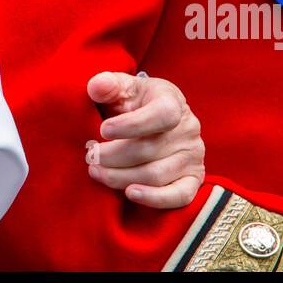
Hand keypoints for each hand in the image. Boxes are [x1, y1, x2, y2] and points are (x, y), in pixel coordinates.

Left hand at [84, 71, 204, 208]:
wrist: (152, 119)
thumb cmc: (133, 102)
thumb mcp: (121, 87)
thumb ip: (107, 84)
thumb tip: (97, 86)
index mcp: (172, 101)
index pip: (161, 115)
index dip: (131, 125)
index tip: (103, 130)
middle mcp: (188, 129)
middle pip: (150, 149)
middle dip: (114, 156)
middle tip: (90, 156)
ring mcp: (193, 156)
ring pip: (156, 174)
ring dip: (121, 177)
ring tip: (97, 171)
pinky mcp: (193, 179)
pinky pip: (179, 196)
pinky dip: (154, 198)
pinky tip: (129, 193)